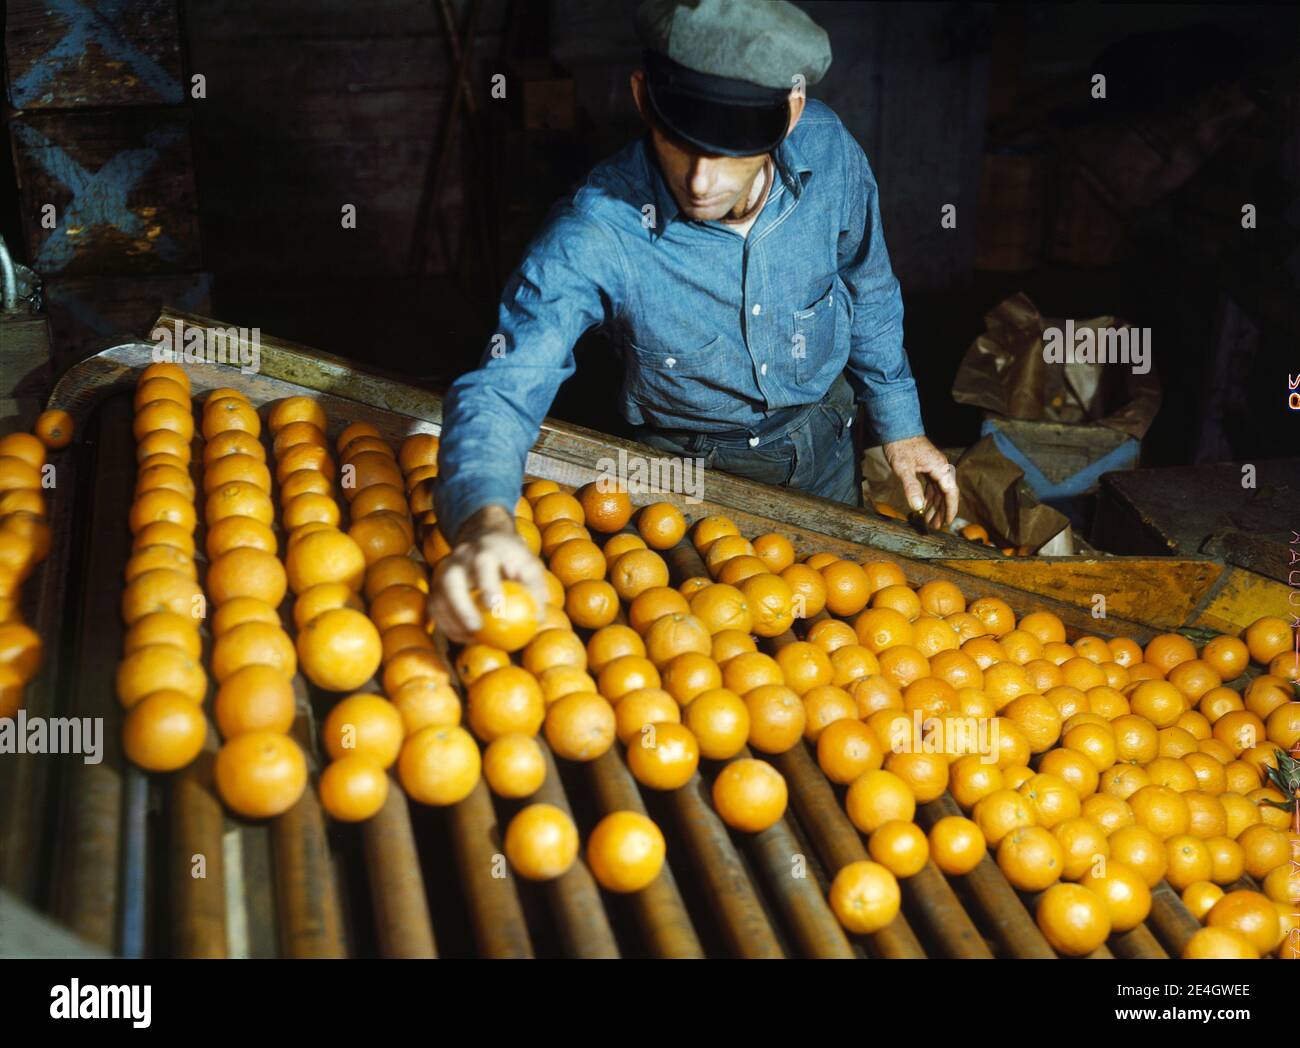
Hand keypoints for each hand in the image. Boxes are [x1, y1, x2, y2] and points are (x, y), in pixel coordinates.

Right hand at [428, 504, 548, 642]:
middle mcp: (461, 556)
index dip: (487, 585)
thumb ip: (535, 588)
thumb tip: (538, 619)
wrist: (485, 537)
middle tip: (477, 627)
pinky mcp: (437, 582)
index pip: (484, 564)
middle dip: (461, 605)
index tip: (494, 607)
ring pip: (438, 595)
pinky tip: (464, 637)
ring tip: (472, 637)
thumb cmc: (512, 558)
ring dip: (452, 619)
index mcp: (486, 549)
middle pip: (452, 579)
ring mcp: (445, 568)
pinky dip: (446, 623)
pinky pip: (435, 606)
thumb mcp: (529, 565)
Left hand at [882, 434, 958, 528]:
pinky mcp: (928, 466)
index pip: (951, 492)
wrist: (897, 428)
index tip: (948, 522)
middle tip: (936, 527)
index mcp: (940, 468)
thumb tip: (917, 507)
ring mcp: (935, 467)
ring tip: (930, 521)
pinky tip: (924, 506)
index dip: (950, 509)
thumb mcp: (903, 468)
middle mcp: (941, 468)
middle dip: (942, 511)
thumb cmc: (900, 446)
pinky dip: (929, 497)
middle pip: (946, 493)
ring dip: (935, 505)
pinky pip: (932, 485)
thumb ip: (911, 487)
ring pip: (939, 490)